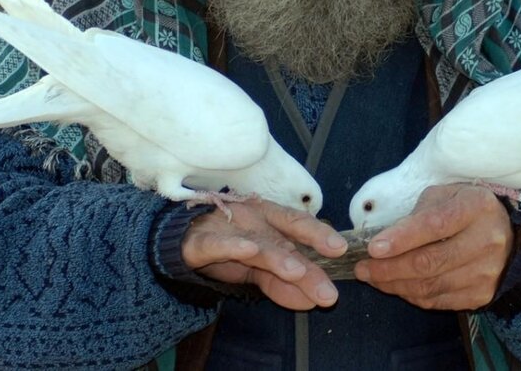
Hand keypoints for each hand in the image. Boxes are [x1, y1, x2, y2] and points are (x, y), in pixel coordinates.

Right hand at [182, 198, 347, 309]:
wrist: (180, 241)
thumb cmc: (228, 246)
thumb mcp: (258, 267)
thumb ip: (283, 284)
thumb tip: (313, 301)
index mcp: (269, 219)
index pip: (298, 224)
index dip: (319, 234)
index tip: (340, 249)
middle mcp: (252, 218)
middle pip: (283, 239)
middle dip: (307, 263)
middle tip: (327, 288)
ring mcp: (228, 228)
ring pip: (256, 243)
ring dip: (276, 256)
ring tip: (296, 271)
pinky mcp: (202, 242)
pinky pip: (218, 243)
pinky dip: (232, 245)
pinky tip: (248, 250)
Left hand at [353, 183, 514, 309]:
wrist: (505, 234)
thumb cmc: (465, 208)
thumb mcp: (445, 195)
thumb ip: (418, 213)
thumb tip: (384, 240)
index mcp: (477, 207)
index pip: (435, 225)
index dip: (402, 238)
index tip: (373, 247)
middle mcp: (487, 241)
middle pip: (430, 262)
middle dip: (389, 268)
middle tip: (362, 267)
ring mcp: (486, 272)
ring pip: (430, 285)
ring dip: (395, 284)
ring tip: (372, 277)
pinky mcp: (481, 295)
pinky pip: (437, 300)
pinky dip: (411, 294)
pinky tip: (396, 285)